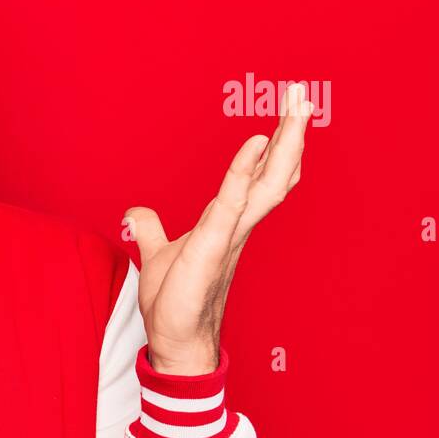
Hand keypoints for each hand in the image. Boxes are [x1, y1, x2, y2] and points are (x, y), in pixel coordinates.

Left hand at [123, 82, 311, 374]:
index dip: (275, 147)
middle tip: (303, 95)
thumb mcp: (158, 254)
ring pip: (267, 183)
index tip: (288, 114)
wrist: (175, 342)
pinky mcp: (212, 247)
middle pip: (275, 173)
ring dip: (284, 143)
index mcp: (229, 223)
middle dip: (291, 134)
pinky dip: (242, 172)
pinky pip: (231, 203)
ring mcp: (229, 236)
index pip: (260, 178)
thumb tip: (136, 213)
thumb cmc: (174, 302)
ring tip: (297, 107)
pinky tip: (255, 143)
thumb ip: (152, 230)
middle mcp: (238, 226)